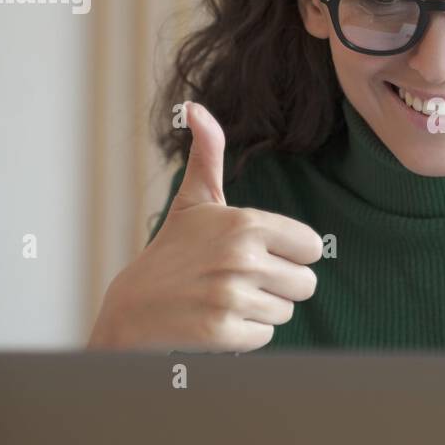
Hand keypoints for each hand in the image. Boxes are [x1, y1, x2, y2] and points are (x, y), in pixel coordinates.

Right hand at [87, 101, 323, 351]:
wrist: (132, 308)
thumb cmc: (172, 251)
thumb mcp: (193, 201)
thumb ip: (208, 155)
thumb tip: (196, 108)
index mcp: (246, 223)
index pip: (312, 247)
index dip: (290, 254)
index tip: (260, 254)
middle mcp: (242, 257)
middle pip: (306, 284)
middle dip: (279, 286)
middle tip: (241, 280)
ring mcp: (231, 295)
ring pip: (285, 311)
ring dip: (260, 309)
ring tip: (224, 298)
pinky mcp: (223, 331)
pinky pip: (266, 336)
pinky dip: (246, 334)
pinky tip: (217, 320)